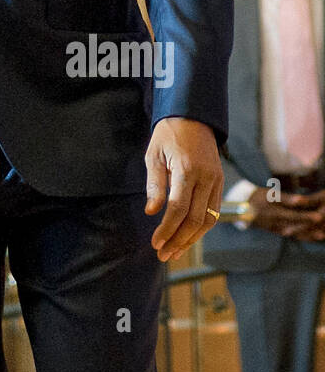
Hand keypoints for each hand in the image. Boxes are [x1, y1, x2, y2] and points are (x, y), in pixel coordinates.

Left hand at [145, 117, 222, 261]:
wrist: (193, 116)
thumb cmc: (168, 134)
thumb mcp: (154, 155)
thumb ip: (155, 185)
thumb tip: (152, 212)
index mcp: (187, 170)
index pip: (178, 209)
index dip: (167, 229)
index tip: (155, 243)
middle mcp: (206, 178)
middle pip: (195, 220)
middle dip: (178, 241)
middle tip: (163, 255)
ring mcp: (216, 181)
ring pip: (208, 220)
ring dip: (191, 239)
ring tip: (175, 252)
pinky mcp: (220, 182)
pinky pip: (213, 211)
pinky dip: (201, 228)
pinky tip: (187, 237)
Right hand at [249, 185, 324, 239]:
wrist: (242, 209)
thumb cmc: (257, 197)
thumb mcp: (269, 195)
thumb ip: (286, 198)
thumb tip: (300, 200)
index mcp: (277, 213)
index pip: (295, 216)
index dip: (308, 217)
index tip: (319, 216)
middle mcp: (278, 224)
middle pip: (298, 227)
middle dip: (312, 228)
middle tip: (324, 229)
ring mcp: (278, 229)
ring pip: (296, 234)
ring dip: (309, 235)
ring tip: (321, 235)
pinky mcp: (277, 231)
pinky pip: (292, 235)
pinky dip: (301, 236)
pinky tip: (310, 236)